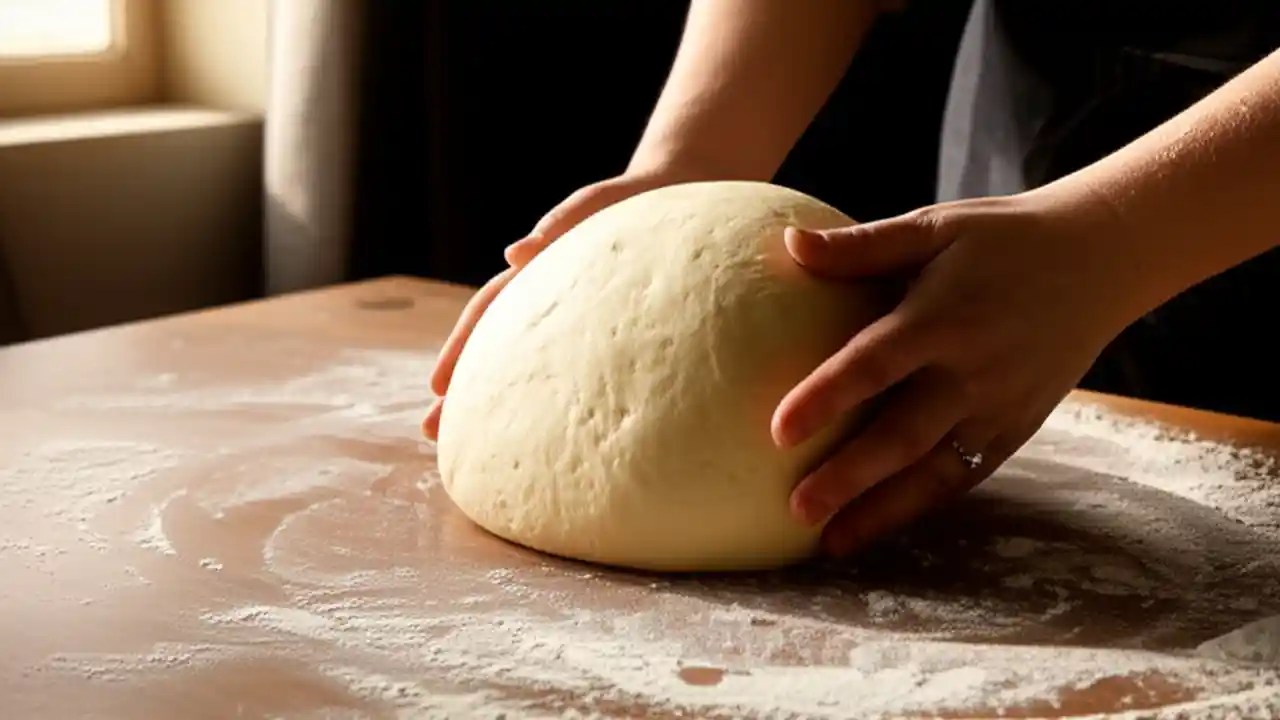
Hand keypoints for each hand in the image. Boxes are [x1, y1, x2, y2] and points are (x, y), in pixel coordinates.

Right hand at [423, 169, 697, 440]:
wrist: (671, 196)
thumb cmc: (627, 202)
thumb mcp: (593, 206)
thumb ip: (558, 225)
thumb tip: (515, 255)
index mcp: (535, 272)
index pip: (485, 314)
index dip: (459, 349)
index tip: (436, 388)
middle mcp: (544, 299)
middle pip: (492, 346)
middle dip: (462, 390)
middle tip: (431, 432)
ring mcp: (571, 315)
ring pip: (524, 361)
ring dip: (493, 398)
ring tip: (469, 440)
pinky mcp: (601, 324)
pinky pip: (570, 367)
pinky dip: (546, 395)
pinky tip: (537, 429)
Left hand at [772, 189, 1141, 556]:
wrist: (1100, 259)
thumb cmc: (1001, 239)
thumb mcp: (935, 227)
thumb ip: (862, 246)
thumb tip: (788, 243)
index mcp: (944, 317)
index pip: (875, 364)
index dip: (827, 398)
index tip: (777, 432)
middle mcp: (973, 371)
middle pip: (903, 434)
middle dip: (849, 477)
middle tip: (796, 509)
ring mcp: (999, 407)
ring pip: (935, 471)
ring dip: (882, 510)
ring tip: (831, 541)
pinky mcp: (1017, 428)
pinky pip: (965, 475)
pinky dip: (921, 504)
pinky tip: (877, 525)